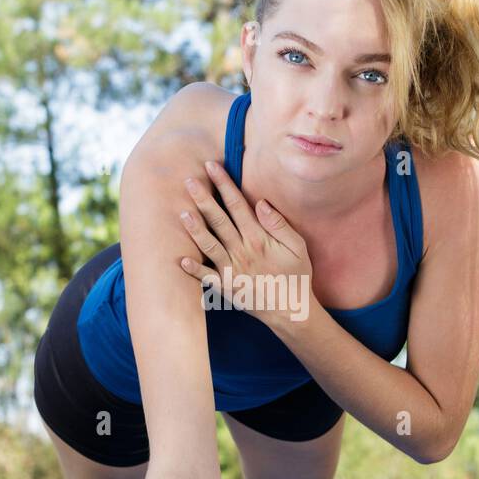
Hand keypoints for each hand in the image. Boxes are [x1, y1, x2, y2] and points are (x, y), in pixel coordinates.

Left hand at [178, 160, 313, 329]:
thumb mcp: (297, 247)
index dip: (224, 184)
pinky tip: (181, 259)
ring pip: (209, 245)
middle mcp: (242, 252)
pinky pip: (207, 278)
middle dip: (203, 199)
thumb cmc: (297, 276)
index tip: (212, 167)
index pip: (237, 205)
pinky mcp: (227, 288)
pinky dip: (194, 269)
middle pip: (219, 220)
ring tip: (181, 213)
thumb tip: (261, 203)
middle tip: (188, 180)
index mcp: (258, 239)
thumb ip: (279, 224)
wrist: (292, 312)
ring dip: (194, 229)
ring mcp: (232, 271)